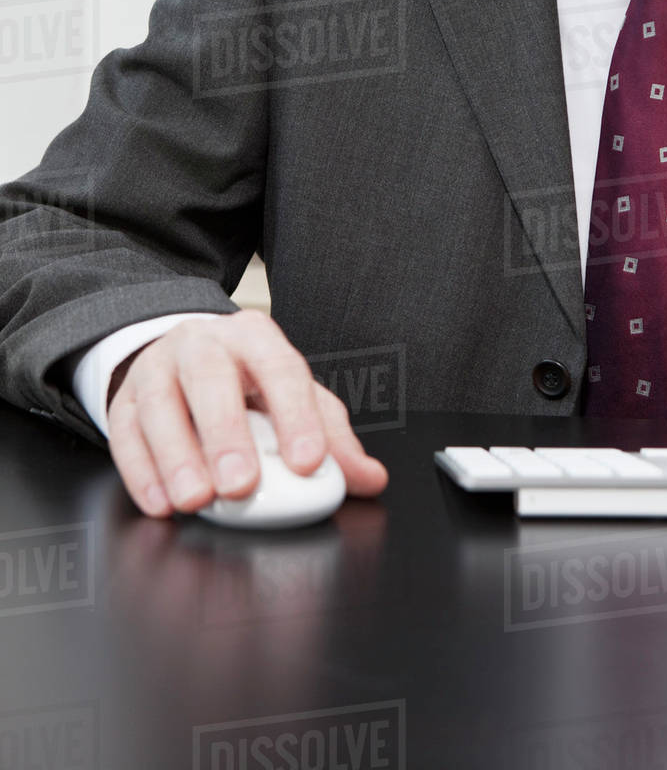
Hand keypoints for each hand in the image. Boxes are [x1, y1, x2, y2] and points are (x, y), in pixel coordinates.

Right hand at [105, 310, 388, 517]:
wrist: (183, 360)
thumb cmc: (248, 385)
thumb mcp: (294, 401)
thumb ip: (332, 439)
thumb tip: (369, 479)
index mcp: (256, 338)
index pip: (281, 368)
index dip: (296, 415)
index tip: (308, 462)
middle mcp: (204, 343)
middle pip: (211, 378)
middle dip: (226, 433)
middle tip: (242, 485)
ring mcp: (157, 368)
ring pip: (160, 404)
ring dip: (177, 456)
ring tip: (197, 501)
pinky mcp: (123, 399)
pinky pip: (124, 433)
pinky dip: (141, 471)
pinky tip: (161, 504)